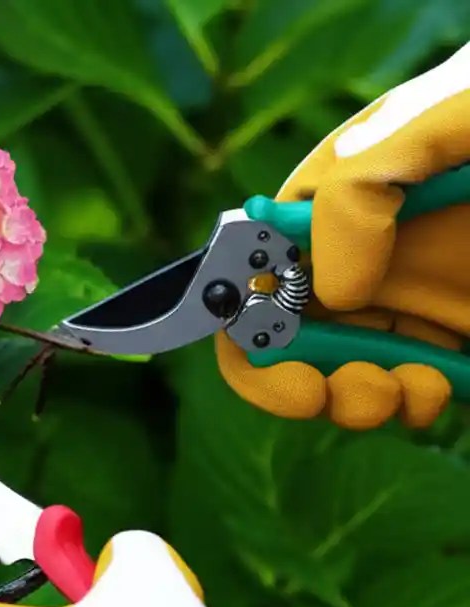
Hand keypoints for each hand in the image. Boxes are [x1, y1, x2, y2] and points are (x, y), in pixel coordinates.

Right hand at [216, 41, 469, 429]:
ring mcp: (411, 296)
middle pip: (278, 336)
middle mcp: (360, 252)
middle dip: (285, 380)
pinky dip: (413, 406)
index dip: (238, 319)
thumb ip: (359, 188)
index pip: (248, 265)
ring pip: (341, 374)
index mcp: (332, 198)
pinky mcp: (456, 332)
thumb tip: (329, 291)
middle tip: (320, 393)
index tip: (271, 352)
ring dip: (353, 402)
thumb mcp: (435, 121)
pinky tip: (438, 388)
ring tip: (398, 392)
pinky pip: (412, 388)